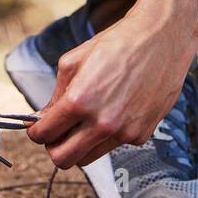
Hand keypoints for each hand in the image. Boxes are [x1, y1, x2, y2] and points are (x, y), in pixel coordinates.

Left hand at [26, 12, 194, 168]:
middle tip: (57, 131)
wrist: (161, 38)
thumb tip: (43, 119)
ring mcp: (124, 132)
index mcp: (80, 101)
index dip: (36, 131)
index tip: (38, 127)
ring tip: (85, 120)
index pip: (45, 135)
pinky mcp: (141, 135)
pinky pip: (114, 146)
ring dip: (80, 144)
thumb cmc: (117, 43)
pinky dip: (107, 135)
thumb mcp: (74, 60)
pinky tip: (114, 110)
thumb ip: (56, 95)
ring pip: (88, 158)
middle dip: (54, 146)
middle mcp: (102, 122)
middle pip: (63, 159)